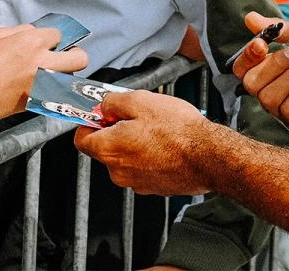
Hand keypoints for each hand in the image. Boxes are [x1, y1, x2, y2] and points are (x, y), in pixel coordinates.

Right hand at [0, 25, 87, 145]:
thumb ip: (18, 32)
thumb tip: (32, 32)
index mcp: (30, 42)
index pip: (57, 34)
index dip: (50, 39)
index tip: (44, 43)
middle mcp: (42, 62)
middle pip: (79, 58)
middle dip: (73, 56)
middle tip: (62, 58)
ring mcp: (42, 84)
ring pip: (72, 78)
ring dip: (65, 74)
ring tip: (51, 73)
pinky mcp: (38, 102)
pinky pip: (55, 92)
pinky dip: (52, 89)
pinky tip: (37, 86)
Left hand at [73, 90, 215, 194]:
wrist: (207, 157)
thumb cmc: (177, 131)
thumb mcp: (140, 101)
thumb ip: (113, 102)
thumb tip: (104, 105)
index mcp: (109, 149)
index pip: (81, 139)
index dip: (90, 122)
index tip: (103, 113)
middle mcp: (118, 171)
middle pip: (104, 148)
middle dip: (116, 130)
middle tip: (137, 116)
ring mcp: (135, 183)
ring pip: (125, 157)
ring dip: (134, 142)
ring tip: (157, 129)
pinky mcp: (152, 187)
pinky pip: (142, 167)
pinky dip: (148, 155)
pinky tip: (165, 143)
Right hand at [233, 13, 288, 132]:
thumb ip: (277, 28)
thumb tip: (250, 18)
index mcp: (262, 69)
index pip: (240, 67)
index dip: (248, 56)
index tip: (263, 43)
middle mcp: (266, 90)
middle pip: (251, 83)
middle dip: (274, 66)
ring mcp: (279, 108)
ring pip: (268, 98)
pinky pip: (287, 110)